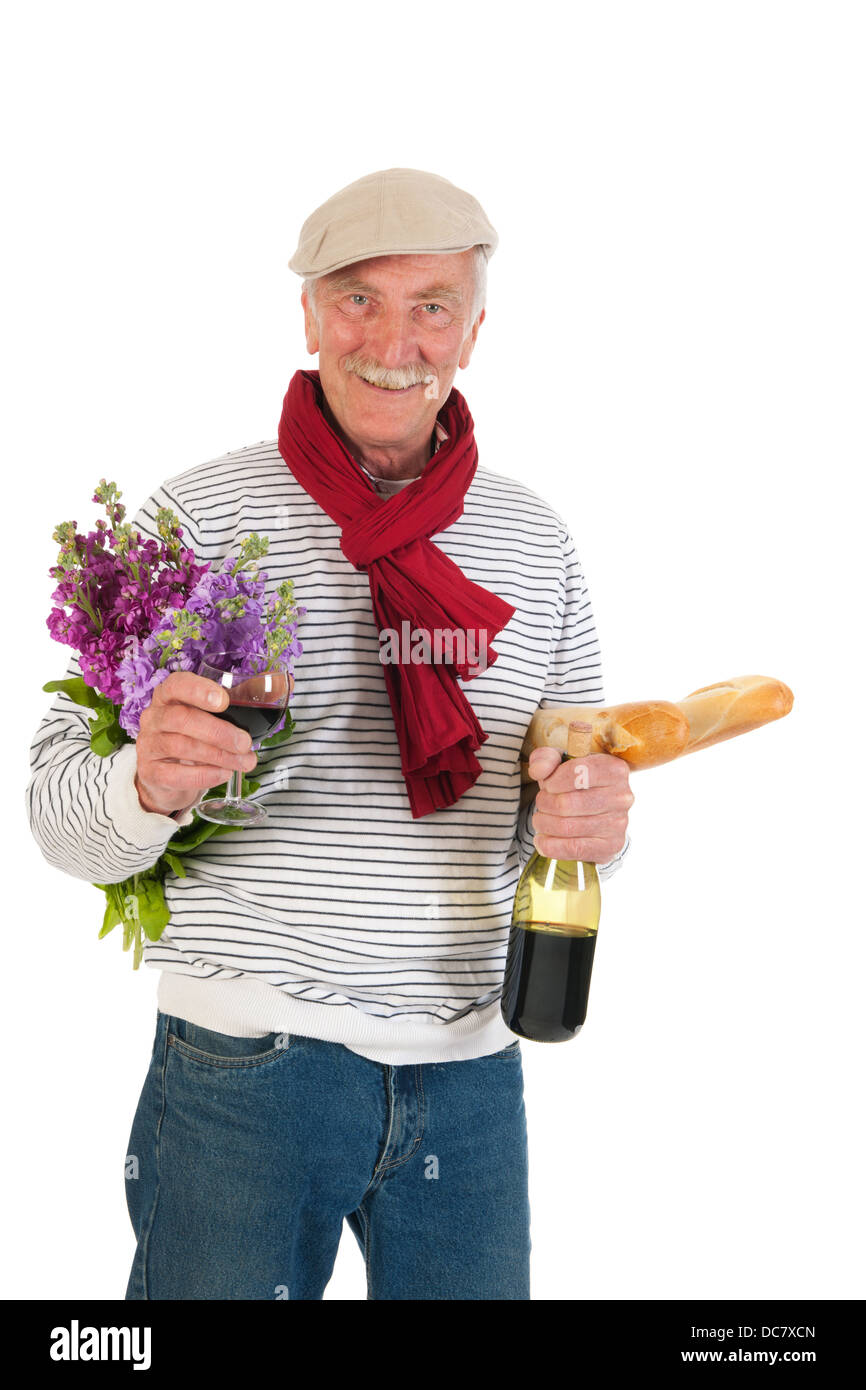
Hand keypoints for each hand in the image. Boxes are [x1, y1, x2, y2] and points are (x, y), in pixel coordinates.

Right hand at [134, 671, 258, 817]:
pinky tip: (222, 775)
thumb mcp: (215, 715)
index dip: (199, 690)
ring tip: (244, 762)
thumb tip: (286, 680)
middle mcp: (155, 716)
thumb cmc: (197, 735)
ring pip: (180, 746)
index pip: (177, 684)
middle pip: (181, 718)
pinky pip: (174, 774)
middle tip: (244, 743)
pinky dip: (202, 775)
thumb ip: (246, 697)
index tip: (224, 701)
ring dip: (218, 755)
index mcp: (170, 695)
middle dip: (218, 731)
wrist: (168, 774)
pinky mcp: (150, 772)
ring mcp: (149, 744)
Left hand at [526, 747, 633, 863]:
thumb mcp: (561, 762)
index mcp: (615, 769)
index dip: (553, 781)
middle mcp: (622, 796)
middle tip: (541, 803)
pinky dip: (550, 845)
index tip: (547, 785)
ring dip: (544, 824)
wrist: (598, 813)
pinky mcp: (611, 846)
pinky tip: (542, 839)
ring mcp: (618, 823)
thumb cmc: (577, 783)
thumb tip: (538, 771)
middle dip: (544, 803)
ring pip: (567, 827)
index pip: (578, 772)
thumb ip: (546, 758)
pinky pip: (573, 849)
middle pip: (567, 803)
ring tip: (541, 819)